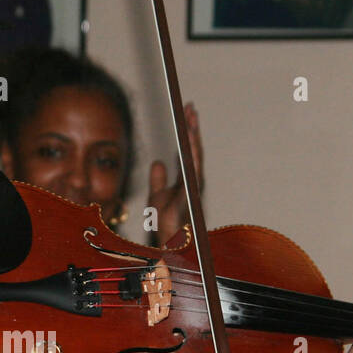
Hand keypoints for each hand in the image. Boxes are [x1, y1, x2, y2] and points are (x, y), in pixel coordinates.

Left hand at [148, 103, 202, 245]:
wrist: (167, 245)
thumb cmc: (165, 226)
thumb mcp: (156, 196)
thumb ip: (158, 180)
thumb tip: (158, 162)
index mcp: (186, 181)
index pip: (187, 152)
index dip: (188, 133)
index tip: (186, 113)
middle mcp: (192, 183)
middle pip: (194, 150)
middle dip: (193, 129)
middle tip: (190, 106)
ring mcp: (193, 189)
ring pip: (195, 157)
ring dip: (194, 137)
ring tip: (191, 118)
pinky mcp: (190, 196)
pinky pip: (192, 171)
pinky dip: (192, 155)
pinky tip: (190, 141)